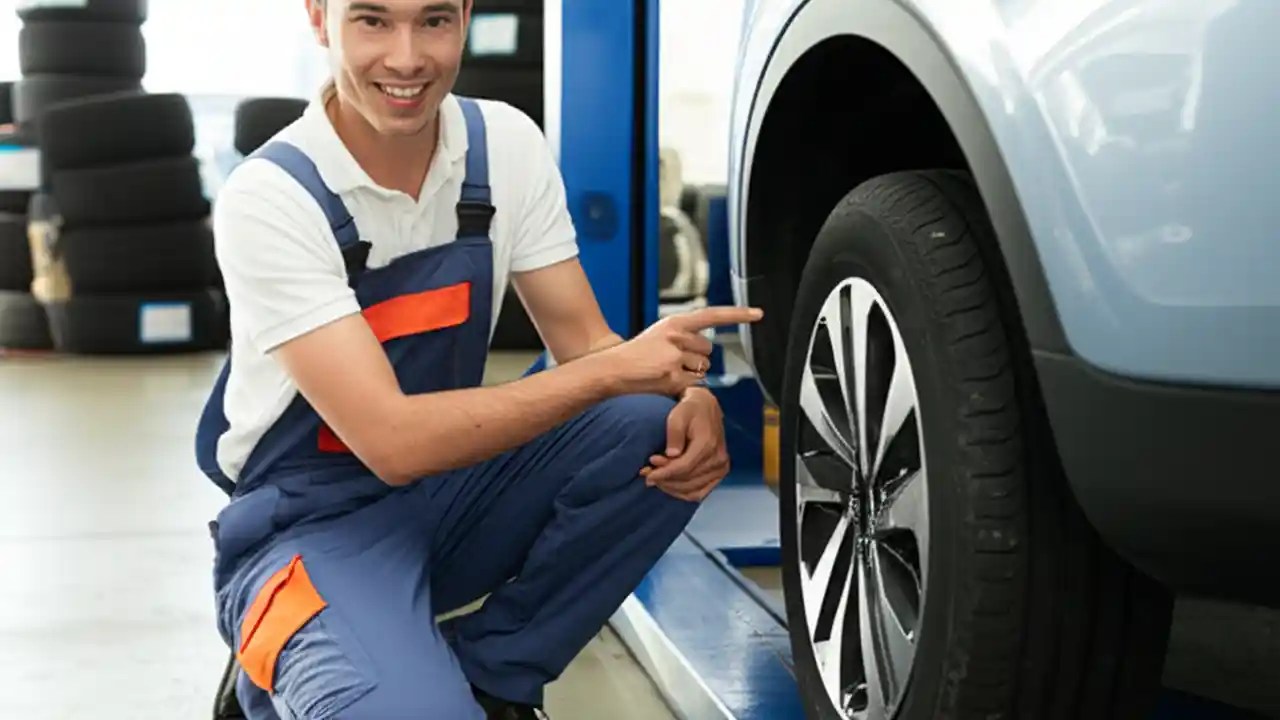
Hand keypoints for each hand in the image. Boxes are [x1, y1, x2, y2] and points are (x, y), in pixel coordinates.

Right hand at [602, 306, 762, 396]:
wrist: (613, 369)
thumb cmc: (637, 355)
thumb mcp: (660, 335)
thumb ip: (683, 337)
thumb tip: (705, 348)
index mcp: (676, 322)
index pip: (712, 315)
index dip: (737, 314)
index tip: (757, 314)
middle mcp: (677, 336)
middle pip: (708, 351)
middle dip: (696, 359)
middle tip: (671, 362)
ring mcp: (676, 356)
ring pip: (702, 369)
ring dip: (690, 374)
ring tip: (665, 372)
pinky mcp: (673, 377)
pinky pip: (693, 385)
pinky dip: (684, 388)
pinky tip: (665, 383)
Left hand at [640, 387, 730, 501]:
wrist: (706, 408)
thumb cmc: (689, 410)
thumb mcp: (677, 415)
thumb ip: (674, 434)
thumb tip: (671, 455)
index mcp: (708, 444)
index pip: (684, 467)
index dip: (664, 473)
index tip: (647, 473)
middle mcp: (718, 458)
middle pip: (687, 480)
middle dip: (664, 480)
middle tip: (646, 474)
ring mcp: (721, 467)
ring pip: (692, 490)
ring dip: (671, 487)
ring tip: (655, 478)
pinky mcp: (720, 472)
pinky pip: (700, 493)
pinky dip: (683, 493)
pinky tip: (669, 486)